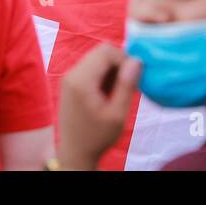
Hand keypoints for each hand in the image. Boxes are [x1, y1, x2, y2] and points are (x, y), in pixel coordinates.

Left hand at [57, 42, 140, 170]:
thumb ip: (126, 85)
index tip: (133, 78)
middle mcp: (72, 74)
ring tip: (117, 91)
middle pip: (101, 51)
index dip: (124, 59)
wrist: (75, 153)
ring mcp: (69, 77)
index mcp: (81, 80)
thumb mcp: (117, 115)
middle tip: (126, 84)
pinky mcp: (71, 82)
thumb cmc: (97, 137)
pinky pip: (91, 66)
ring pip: (97, 57)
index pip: (107, 51)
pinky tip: (108, 92)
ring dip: (112, 68)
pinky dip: (104, 73)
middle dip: (119, 62)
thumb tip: (136, 60)